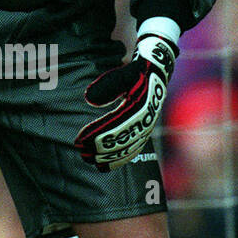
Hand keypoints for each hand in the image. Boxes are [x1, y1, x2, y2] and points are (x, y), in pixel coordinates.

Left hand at [74, 35, 176, 170]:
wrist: (157, 73)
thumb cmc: (136, 72)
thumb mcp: (123, 74)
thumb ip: (107, 85)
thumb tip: (89, 98)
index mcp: (139, 107)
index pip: (114, 126)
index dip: (97, 135)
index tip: (80, 140)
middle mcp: (144, 121)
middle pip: (120, 141)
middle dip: (99, 148)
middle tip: (81, 151)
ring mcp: (145, 128)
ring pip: (126, 149)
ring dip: (107, 156)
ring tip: (89, 160)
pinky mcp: (144, 133)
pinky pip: (132, 150)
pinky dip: (118, 159)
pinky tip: (104, 165)